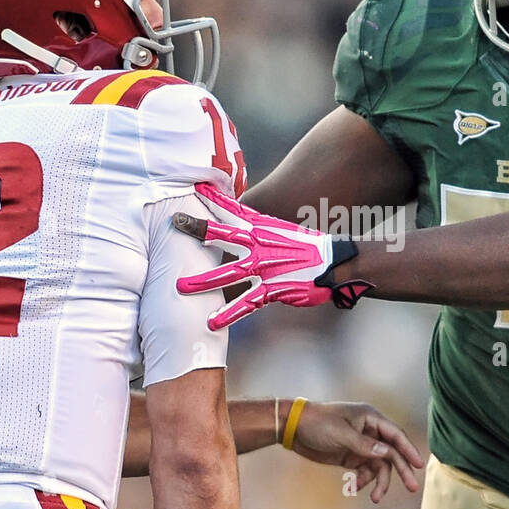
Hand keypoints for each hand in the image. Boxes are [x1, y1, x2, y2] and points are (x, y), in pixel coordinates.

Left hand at [174, 183, 372, 329]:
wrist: (334, 264)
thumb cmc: (306, 249)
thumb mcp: (280, 231)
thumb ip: (256, 229)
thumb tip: (236, 227)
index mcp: (262, 229)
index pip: (233, 210)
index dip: (213, 198)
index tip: (194, 186)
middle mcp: (260, 245)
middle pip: (223, 234)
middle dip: (198, 228)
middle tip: (174, 222)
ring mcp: (265, 267)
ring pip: (228, 273)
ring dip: (203, 280)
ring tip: (180, 286)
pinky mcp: (272, 289)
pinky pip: (246, 303)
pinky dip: (228, 314)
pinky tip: (211, 322)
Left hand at [290, 401, 423, 502]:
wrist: (294, 428)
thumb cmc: (318, 423)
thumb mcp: (341, 433)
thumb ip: (364, 445)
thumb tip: (386, 453)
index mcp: (371, 418)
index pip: (396, 435)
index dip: (409, 449)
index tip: (419, 465)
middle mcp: (370, 431)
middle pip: (392, 452)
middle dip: (401, 470)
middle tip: (412, 487)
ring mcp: (361, 445)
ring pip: (379, 466)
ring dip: (378, 482)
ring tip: (375, 498)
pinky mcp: (352, 457)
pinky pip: (365, 472)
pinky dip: (362, 481)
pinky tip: (353, 488)